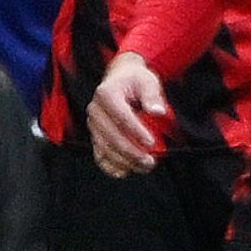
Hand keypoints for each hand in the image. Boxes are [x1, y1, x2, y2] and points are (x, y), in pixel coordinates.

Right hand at [87, 52, 167, 177]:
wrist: (120, 78)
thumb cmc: (136, 80)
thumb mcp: (148, 81)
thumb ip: (152, 96)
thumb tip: (158, 111)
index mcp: (106, 94)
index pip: (121, 116)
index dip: (136, 132)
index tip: (151, 143)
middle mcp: (95, 110)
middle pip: (111, 136)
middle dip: (131, 152)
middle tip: (150, 161)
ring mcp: (92, 124)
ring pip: (104, 148)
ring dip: (124, 161)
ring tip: (145, 167)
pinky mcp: (95, 134)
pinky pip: (98, 153)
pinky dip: (109, 165)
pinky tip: (123, 172)